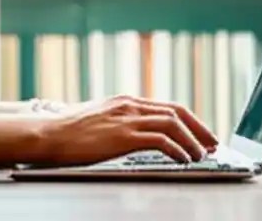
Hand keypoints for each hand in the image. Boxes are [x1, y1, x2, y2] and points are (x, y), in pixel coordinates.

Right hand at [30, 94, 218, 166]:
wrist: (49, 134)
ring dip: (192, 141)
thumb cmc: (69, 131)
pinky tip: (182, 159)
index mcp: (125, 101)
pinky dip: (177, 149)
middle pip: (177, 111)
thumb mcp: (100, 118)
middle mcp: (129, 105)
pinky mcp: (122, 136)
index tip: (202, 134)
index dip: (191, 120)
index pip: (169, 106)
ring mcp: (126, 119)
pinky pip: (161, 140)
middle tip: (212, 144)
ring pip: (173, 124)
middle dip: (200, 129)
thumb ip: (121, 120)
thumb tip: (139, 132)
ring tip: (200, 155)